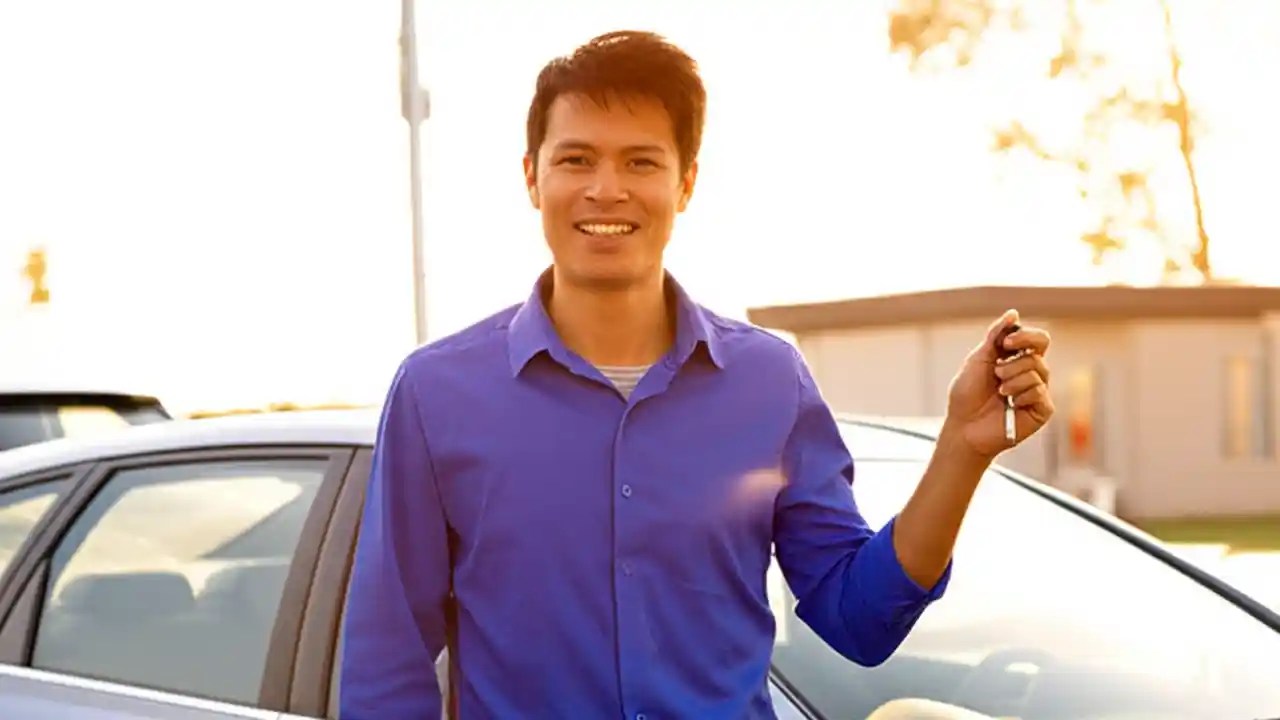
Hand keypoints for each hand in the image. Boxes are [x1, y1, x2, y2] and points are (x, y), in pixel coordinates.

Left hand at [945, 309, 1053, 459]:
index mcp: (1018, 359)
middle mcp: (1032, 373)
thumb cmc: (967, 394)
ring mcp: (1039, 391)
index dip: (1025, 336)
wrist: (964, 426)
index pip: (1038, 339)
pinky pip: (1039, 392)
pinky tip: (1010, 405)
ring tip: (1000, 393)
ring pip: (1038, 371)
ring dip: (1012, 380)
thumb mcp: (978, 359)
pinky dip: (1020, 395)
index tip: (1007, 343)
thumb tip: (1013, 313)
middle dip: (1011, 362)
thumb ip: (996, 336)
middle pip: (1038, 353)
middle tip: (996, 374)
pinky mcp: (1043, 409)